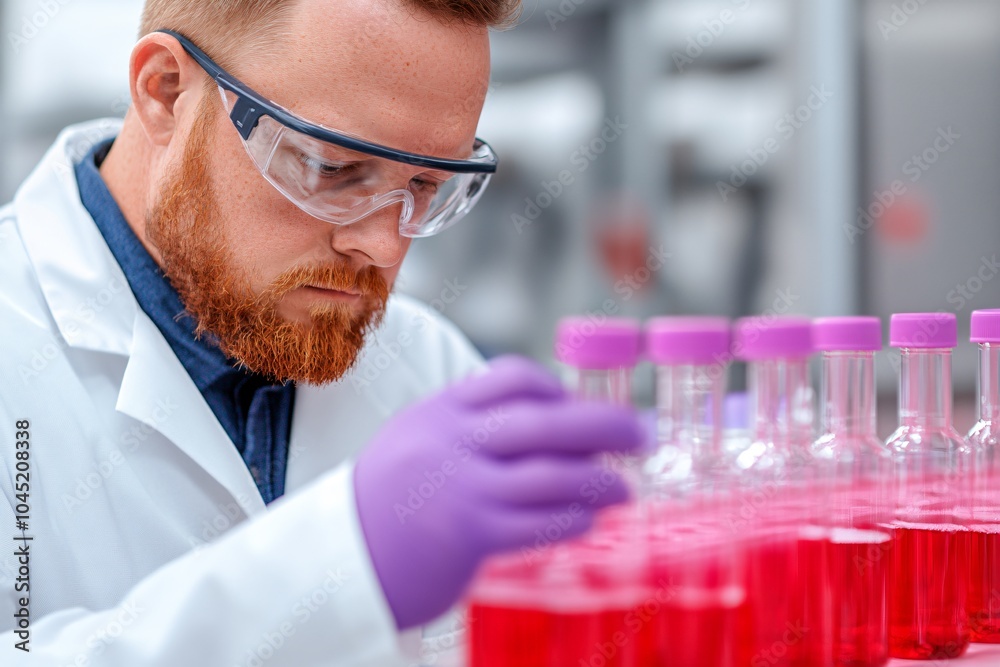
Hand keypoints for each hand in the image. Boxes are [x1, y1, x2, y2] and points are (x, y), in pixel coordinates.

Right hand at [353, 356, 643, 629]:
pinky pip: (539, 523)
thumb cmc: (387, 502)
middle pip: (545, 421)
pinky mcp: (469, 536)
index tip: (581, 405)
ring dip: (599, 480)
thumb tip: (548, 424)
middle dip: (604, 425)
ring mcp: (462, 488)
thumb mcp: (416, 441)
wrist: (340, 559)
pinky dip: (573, 519)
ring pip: (551, 475)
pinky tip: (589, 520)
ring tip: (623, 489)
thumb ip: (469, 426)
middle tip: (642, 433)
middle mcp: (453, 442)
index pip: (512, 377)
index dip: (558, 389)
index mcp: (440, 411)